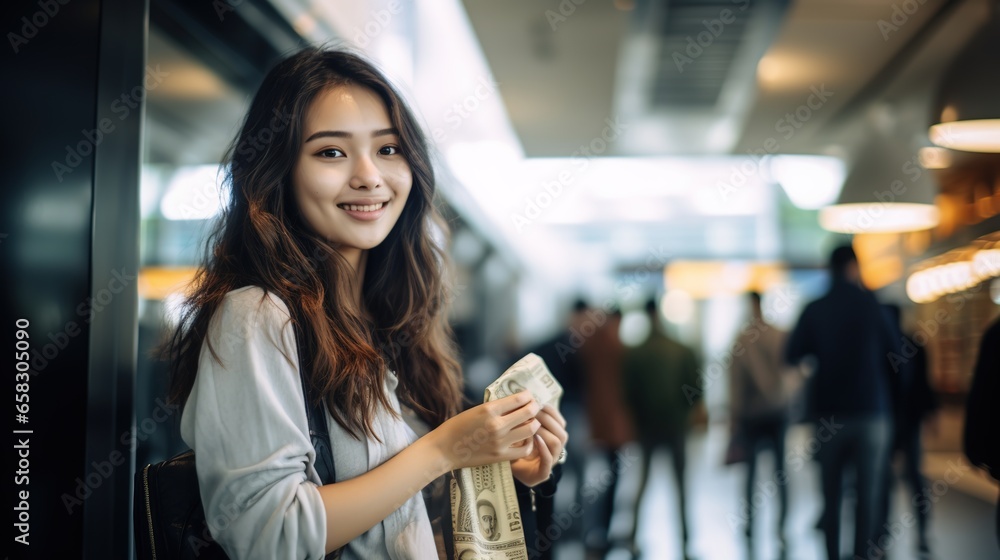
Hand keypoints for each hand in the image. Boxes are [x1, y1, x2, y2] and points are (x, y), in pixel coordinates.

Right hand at [427, 391, 541, 471]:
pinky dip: (529, 442)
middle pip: (528, 412)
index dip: (528, 395)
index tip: (528, 395)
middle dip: (535, 407)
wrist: (444, 449)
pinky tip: (526, 438)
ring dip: (534, 423)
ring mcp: (500, 442)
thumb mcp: (476, 410)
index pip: (519, 399)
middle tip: (534, 406)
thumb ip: (496, 407)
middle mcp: (497, 425)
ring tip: (532, 421)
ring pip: (530, 430)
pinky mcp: (501, 456)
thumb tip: (516, 403)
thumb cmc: (457, 427)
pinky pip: (524, 449)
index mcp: (489, 410)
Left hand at [511, 405, 567, 486]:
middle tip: (533, 412)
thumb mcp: (522, 430)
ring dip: (545, 432)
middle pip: (561, 432)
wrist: (512, 471)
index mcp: (554, 437)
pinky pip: (548, 461)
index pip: (560, 422)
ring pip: (557, 443)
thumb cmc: (518, 448)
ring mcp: (551, 461)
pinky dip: (543, 449)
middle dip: (548, 420)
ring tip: (533, 425)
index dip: (551, 412)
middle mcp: (556, 449)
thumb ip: (526, 418)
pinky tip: (536, 440)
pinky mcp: (543, 473)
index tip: (539, 403)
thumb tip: (524, 399)